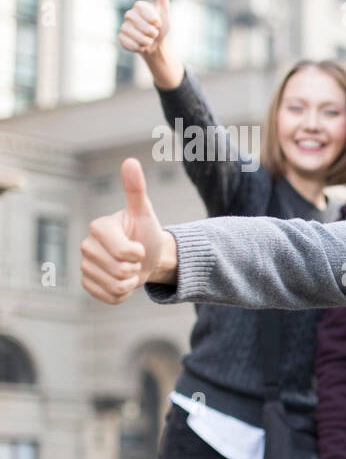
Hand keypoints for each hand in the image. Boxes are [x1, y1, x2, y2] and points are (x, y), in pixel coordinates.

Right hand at [80, 158, 175, 302]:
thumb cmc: (146, 232)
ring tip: (130, 270)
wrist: (147, 256)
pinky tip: (123, 283)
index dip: (138, 253)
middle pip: (119, 271)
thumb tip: (130, 161)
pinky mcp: (87, 283)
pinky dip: (122, 295)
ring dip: (130, 283)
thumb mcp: (145, 212)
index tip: (139, 246)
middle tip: (136, 260)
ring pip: (114, 286)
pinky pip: (107, 297)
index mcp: (99, 227)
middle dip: (135, 269)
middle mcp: (86, 245)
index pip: (123, 251)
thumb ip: (135, 189)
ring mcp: (84, 265)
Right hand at [118, 0, 182, 88]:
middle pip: (146, 29)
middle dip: (154, 34)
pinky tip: (140, 44)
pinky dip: (140, 48)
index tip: (158, 22)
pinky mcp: (120, 38)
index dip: (157, 22)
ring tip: (147, 38)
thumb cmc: (160, 26)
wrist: (154, 44)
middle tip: (153, 32)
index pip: (151, 16)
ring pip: (139, 38)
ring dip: (148, 42)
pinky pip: (132, 45)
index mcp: (139, 6)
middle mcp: (129, 14)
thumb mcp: (164, 10)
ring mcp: (123, 26)